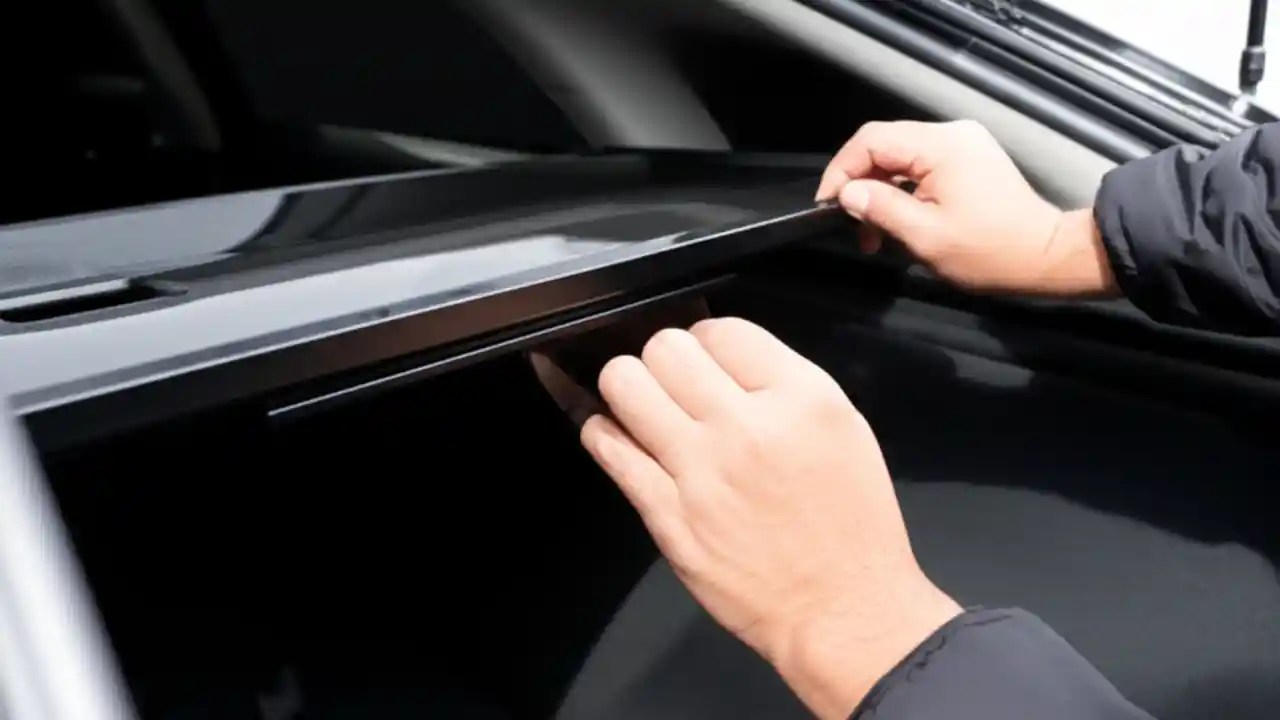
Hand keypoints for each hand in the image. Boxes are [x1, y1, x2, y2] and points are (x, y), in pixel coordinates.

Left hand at [569, 318, 959, 719]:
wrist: (841, 610)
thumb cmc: (849, 523)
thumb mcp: (842, 428)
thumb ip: (781, 384)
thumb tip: (718, 355)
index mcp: (801, 399)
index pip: (722, 330)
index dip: (709, 342)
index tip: (709, 364)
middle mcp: (746, 427)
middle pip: (666, 348)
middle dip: (666, 360)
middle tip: (675, 385)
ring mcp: (700, 472)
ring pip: (624, 384)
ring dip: (628, 387)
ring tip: (643, 405)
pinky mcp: (666, 515)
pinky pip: (607, 447)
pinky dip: (605, 432)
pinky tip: (620, 436)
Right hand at [816, 120, 1116, 296]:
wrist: (1045, 256)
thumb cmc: (988, 252)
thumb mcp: (925, 236)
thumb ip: (881, 208)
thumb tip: (847, 193)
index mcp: (941, 146)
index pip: (872, 140)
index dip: (842, 170)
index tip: (828, 205)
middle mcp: (951, 134)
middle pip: (884, 145)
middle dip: (860, 184)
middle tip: (852, 226)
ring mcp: (963, 144)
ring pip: (900, 157)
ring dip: (880, 192)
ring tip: (874, 234)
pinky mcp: (969, 159)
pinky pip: (920, 165)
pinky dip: (901, 190)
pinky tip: (898, 221)